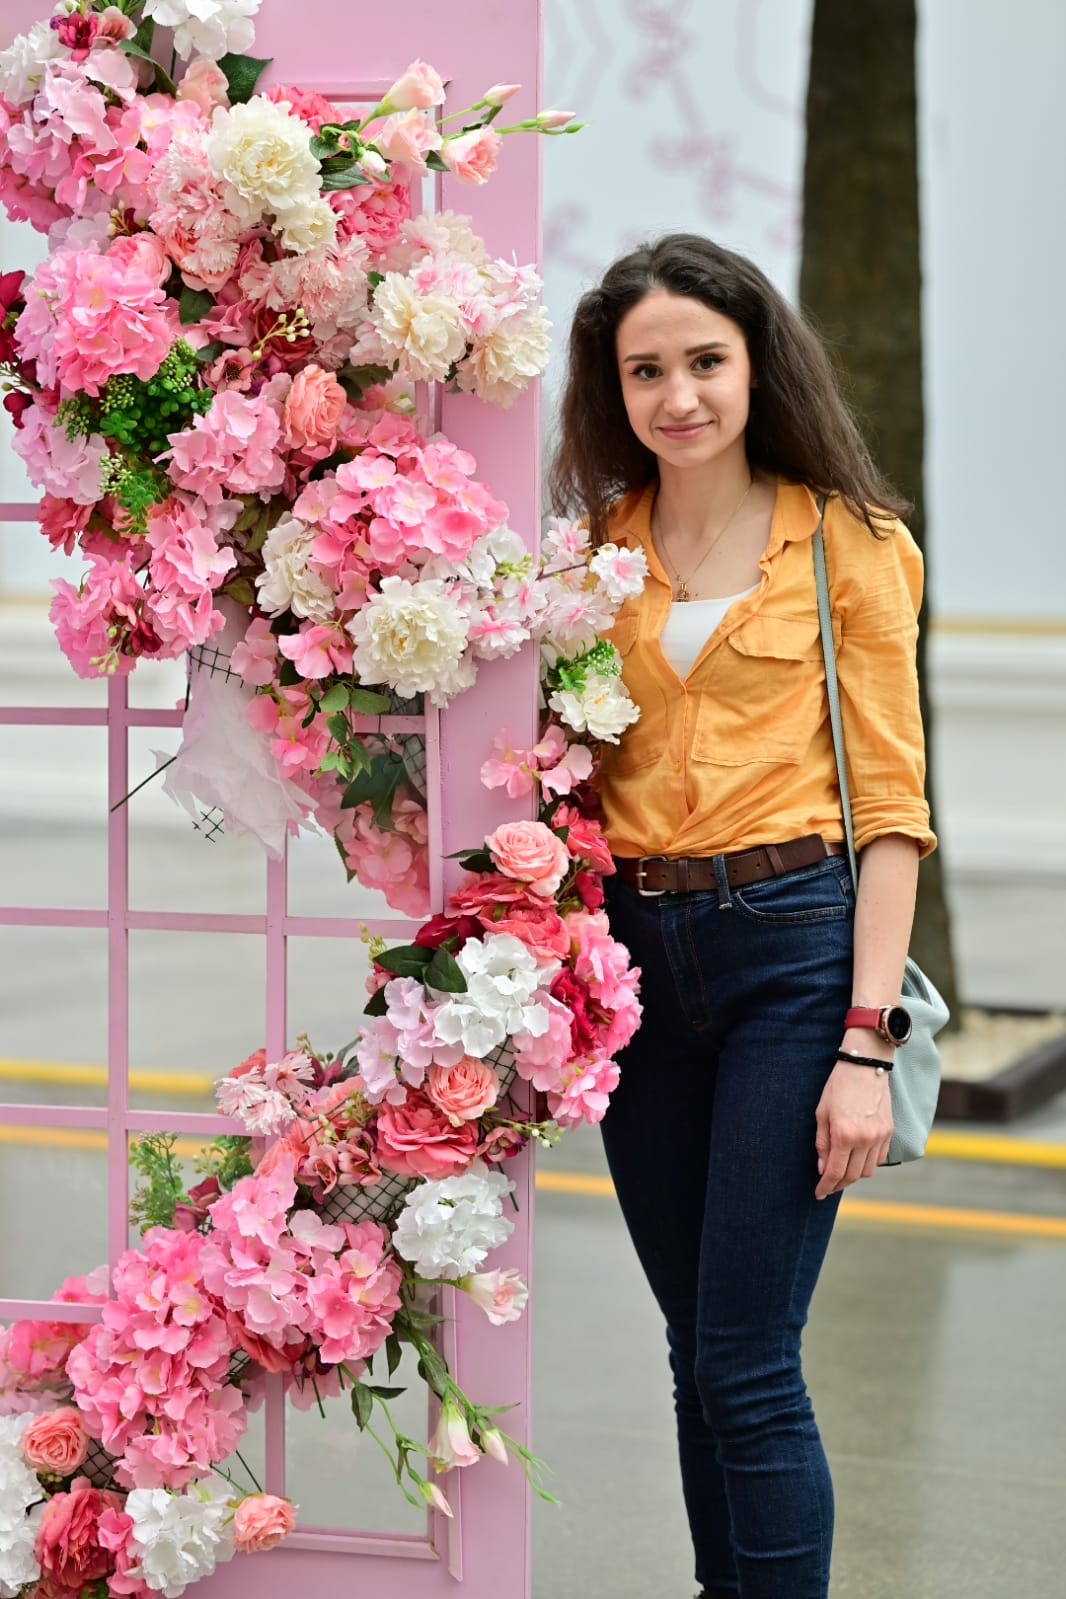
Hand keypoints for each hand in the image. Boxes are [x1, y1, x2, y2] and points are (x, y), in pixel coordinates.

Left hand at [814, 1035, 893, 1199]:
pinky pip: (879, 1159)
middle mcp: (864, 1139)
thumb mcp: (822, 1112)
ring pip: (868, 1171)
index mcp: (844, 1134)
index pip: (835, 1172)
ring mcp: (880, 1137)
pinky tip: (857, 1159)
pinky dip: (868, 1164)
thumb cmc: (839, 1086)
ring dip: (854, 1176)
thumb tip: (822, 1168)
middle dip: (838, 1184)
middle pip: (852, 1176)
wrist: (866, 1065)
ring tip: (842, 1173)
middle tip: (828, 1186)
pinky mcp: (890, 1132)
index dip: (826, 1186)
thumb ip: (822, 1143)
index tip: (819, 1194)